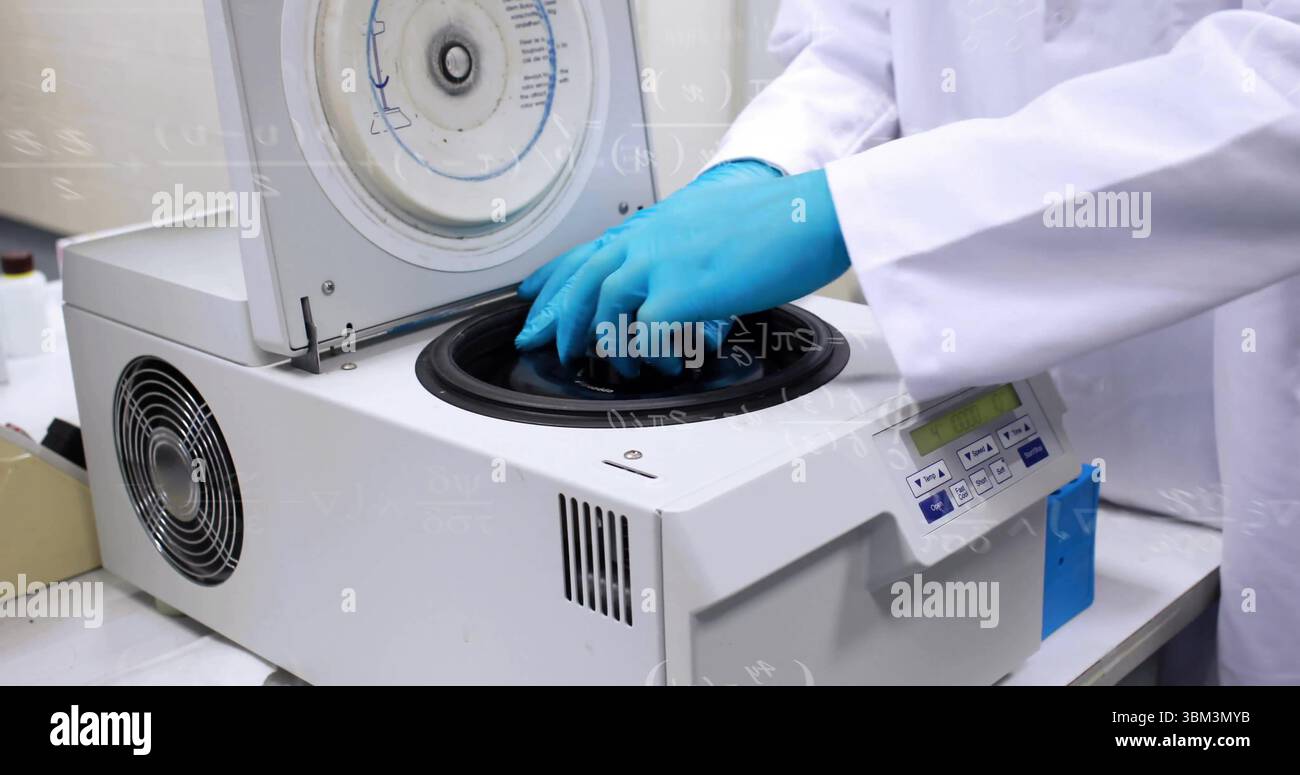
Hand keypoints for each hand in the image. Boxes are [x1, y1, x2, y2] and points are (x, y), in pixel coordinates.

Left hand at [514, 162, 849, 375]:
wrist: (811, 214)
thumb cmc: (781, 223)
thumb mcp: (718, 226)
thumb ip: (687, 247)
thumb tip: (682, 277)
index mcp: (658, 223)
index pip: (590, 249)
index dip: (555, 276)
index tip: (532, 296)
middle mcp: (650, 239)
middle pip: (583, 280)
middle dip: (563, 320)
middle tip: (553, 348)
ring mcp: (662, 263)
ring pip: (604, 308)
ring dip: (610, 347)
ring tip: (623, 370)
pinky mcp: (682, 291)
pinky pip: (644, 335)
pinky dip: (651, 358)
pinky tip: (665, 369)